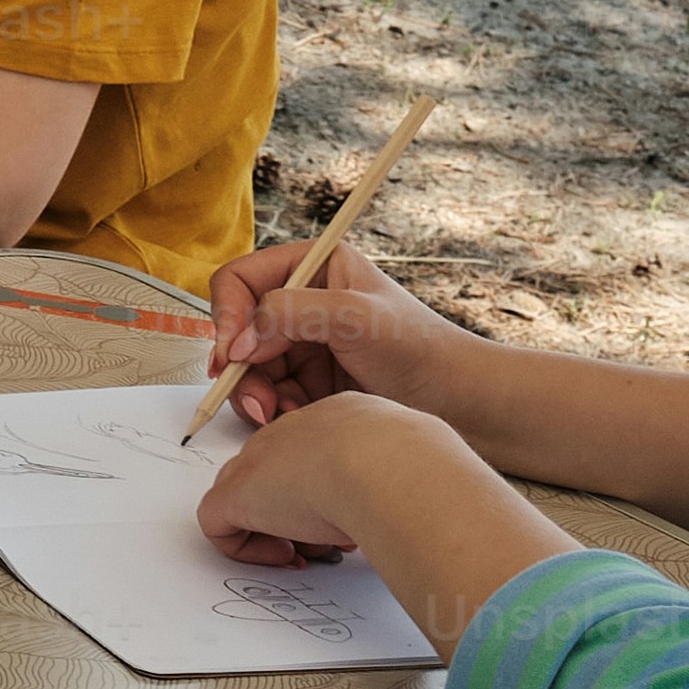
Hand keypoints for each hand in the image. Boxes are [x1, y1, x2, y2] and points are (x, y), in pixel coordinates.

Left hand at [195, 387, 491, 570]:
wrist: (385, 463)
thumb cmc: (412, 465)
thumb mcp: (415, 467)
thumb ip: (406, 481)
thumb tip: (421, 509)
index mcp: (338, 419)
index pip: (318, 455)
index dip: (331, 493)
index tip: (355, 519)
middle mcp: (293, 432)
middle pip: (280, 476)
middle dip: (302, 514)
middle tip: (332, 541)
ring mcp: (258, 461)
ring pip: (249, 498)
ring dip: (280, 531)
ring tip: (315, 549)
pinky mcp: (235, 495)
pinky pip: (217, 524)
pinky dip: (245, 550)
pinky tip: (286, 558)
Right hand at [199, 238, 483, 427]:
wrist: (460, 402)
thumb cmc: (421, 349)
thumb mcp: (356, 316)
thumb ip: (291, 313)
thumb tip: (238, 341)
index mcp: (312, 267)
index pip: (241, 280)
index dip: (227, 316)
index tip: (232, 354)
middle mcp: (302, 303)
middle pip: (237, 331)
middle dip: (240, 368)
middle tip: (255, 399)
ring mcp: (304, 345)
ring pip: (248, 369)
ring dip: (255, 394)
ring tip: (278, 415)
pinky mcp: (309, 382)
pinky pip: (268, 395)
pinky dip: (273, 411)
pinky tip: (296, 421)